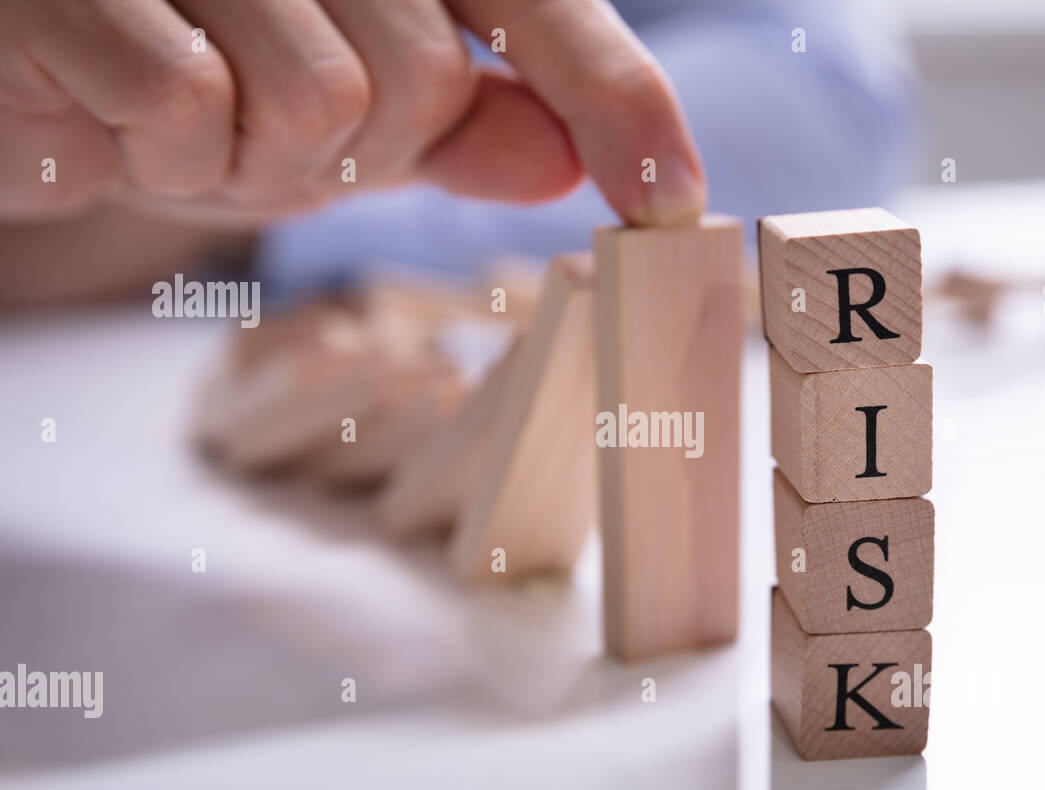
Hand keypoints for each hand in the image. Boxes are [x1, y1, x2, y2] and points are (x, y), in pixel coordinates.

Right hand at [0, 0, 706, 226]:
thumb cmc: (205, 94)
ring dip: (253, 159)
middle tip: (268, 132)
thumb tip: (566, 163)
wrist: (43, 86)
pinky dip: (165, 155)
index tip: (670, 202)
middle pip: (420, 73)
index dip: (612, 97)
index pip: (531, 1)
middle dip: (354, 147)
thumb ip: (464, 130)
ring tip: (192, 126)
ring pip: (313, 92)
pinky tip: (120, 124)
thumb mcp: (353, 124)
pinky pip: (188, 102)